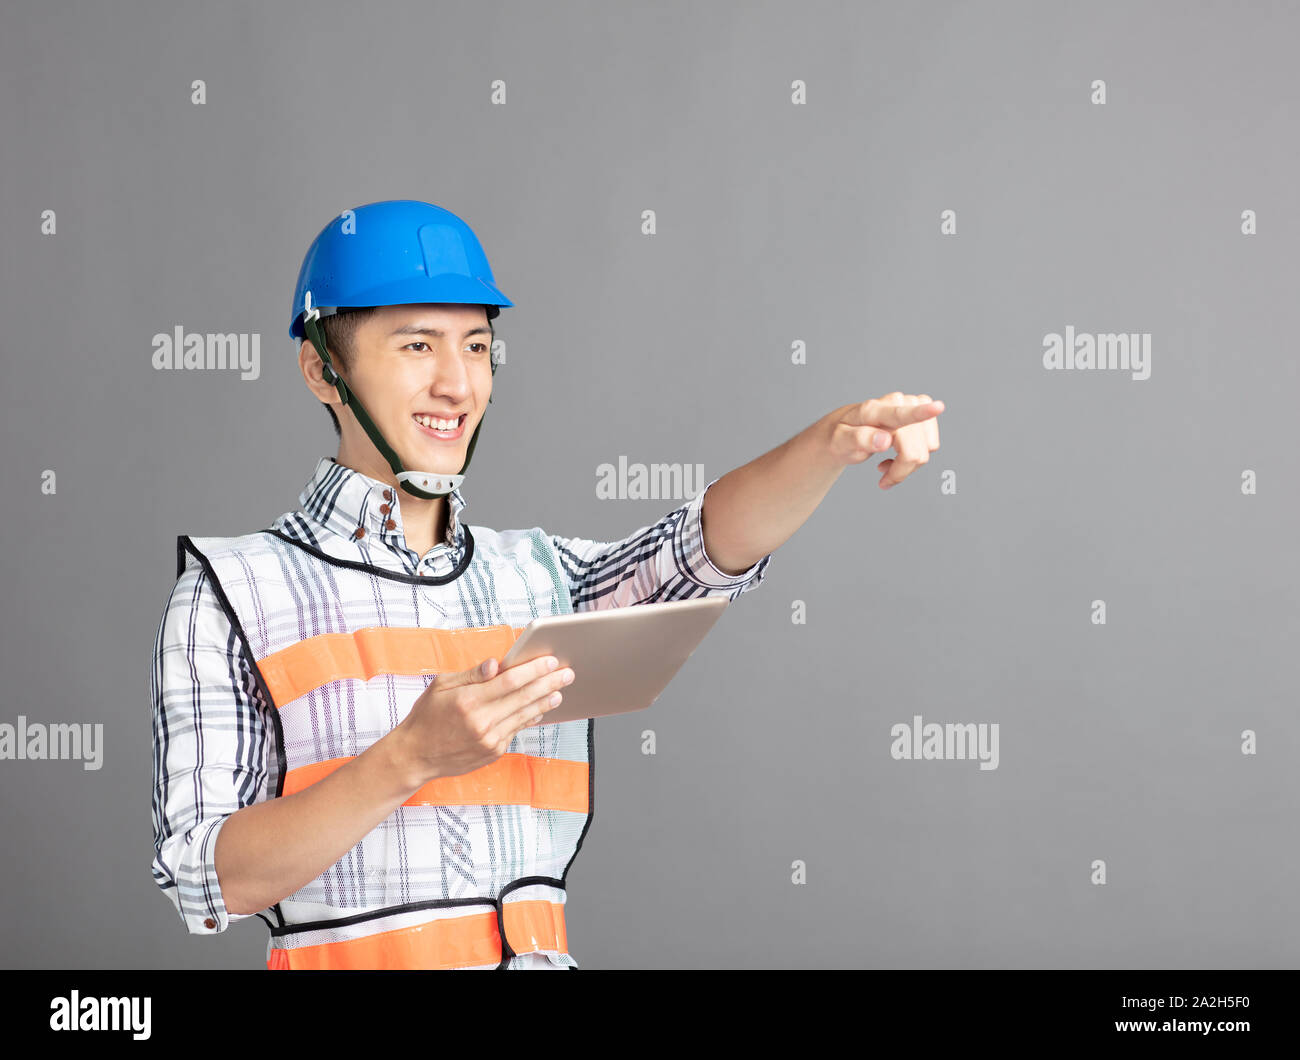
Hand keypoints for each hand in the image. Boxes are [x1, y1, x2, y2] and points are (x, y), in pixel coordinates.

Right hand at [394, 654, 575, 786]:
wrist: (416, 756)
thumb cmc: (426, 717)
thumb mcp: (441, 686)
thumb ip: (471, 675)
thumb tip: (495, 664)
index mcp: (468, 701)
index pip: (510, 681)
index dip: (534, 670)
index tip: (551, 661)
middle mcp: (481, 722)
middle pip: (524, 698)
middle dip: (549, 683)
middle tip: (567, 674)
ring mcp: (489, 740)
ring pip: (525, 717)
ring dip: (545, 702)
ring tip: (560, 691)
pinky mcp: (493, 752)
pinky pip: (516, 730)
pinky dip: (530, 719)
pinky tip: (540, 710)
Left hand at [827, 392, 943, 488]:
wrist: (846, 429)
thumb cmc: (841, 436)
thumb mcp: (840, 442)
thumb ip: (860, 440)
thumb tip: (885, 441)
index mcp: (873, 410)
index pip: (898, 414)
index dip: (920, 413)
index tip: (938, 407)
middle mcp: (897, 403)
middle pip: (913, 450)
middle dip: (900, 470)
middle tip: (881, 477)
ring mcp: (913, 406)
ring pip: (925, 450)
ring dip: (907, 465)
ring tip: (886, 464)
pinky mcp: (924, 415)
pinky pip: (930, 446)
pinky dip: (915, 458)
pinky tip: (897, 456)